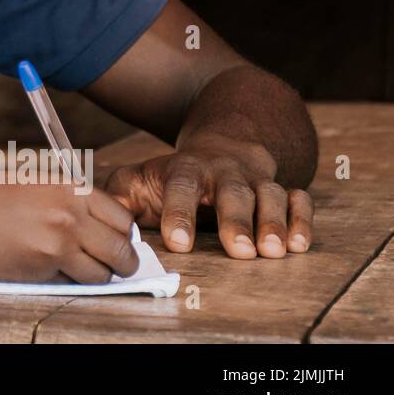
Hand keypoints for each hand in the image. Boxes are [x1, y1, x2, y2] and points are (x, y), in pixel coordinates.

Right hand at [0, 176, 138, 283]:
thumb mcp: (34, 183)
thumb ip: (69, 200)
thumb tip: (105, 226)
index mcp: (70, 188)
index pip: (122, 219)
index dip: (122, 235)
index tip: (113, 242)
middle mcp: (70, 213)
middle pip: (121, 250)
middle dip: (121, 263)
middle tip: (111, 266)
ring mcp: (58, 241)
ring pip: (102, 273)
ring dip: (94, 276)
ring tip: (74, 268)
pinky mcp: (42, 266)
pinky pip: (72, 282)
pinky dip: (66, 281)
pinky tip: (45, 268)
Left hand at [103, 133, 312, 258]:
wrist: (224, 143)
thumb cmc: (173, 176)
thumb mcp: (140, 179)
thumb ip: (118, 196)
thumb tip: (92, 212)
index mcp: (185, 170)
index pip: (180, 187)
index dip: (178, 213)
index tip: (177, 243)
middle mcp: (223, 172)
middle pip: (232, 192)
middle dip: (235, 221)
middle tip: (238, 251)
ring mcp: (256, 179)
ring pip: (269, 195)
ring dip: (272, 222)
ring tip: (273, 251)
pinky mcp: (282, 188)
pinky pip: (298, 199)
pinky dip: (302, 218)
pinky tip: (300, 243)